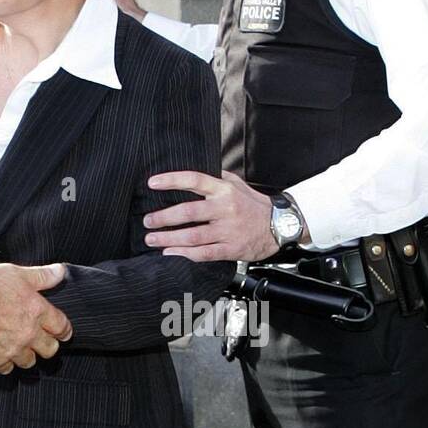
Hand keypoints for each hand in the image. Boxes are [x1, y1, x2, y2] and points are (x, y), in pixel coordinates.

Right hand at [0, 263, 73, 373]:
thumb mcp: (16, 273)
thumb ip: (41, 275)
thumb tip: (60, 272)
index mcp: (36, 311)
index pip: (62, 326)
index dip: (63, 329)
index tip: (62, 330)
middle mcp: (28, 333)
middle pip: (50, 349)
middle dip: (47, 343)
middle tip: (40, 338)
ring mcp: (13, 349)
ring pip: (29, 361)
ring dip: (26, 354)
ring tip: (19, 345)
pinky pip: (7, 368)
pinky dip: (5, 362)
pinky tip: (0, 352)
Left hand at [141, 169, 280, 262]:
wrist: (280, 225)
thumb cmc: (253, 203)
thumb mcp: (236, 184)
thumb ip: (214, 178)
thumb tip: (189, 172)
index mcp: (224, 190)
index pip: (194, 180)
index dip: (171, 180)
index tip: (152, 183)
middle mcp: (225, 209)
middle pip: (188, 212)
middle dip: (163, 217)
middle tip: (147, 221)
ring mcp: (228, 230)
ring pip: (193, 235)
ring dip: (168, 239)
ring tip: (152, 239)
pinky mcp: (232, 249)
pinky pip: (204, 253)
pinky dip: (185, 255)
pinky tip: (170, 254)